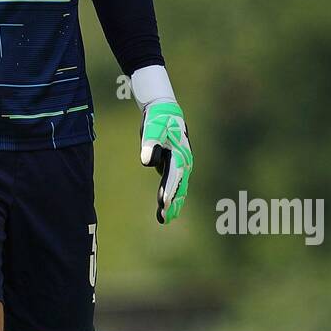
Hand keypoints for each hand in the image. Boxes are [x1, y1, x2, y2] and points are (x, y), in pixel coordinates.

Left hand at [140, 100, 192, 223]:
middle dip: (172, 203)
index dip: (170, 191)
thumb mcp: (153, 128)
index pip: (174, 176)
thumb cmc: (159, 119)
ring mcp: (181, 164)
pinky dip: (170, 195)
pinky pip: (173, 184)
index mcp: (181, 154)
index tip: (164, 204)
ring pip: (177, 187)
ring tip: (165, 219)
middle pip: (178, 186)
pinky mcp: (174, 165)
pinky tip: (165, 206)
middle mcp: (184, 162)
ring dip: (172, 203)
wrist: (165, 111)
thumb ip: (150, 143)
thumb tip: (146, 161)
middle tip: (164, 219)